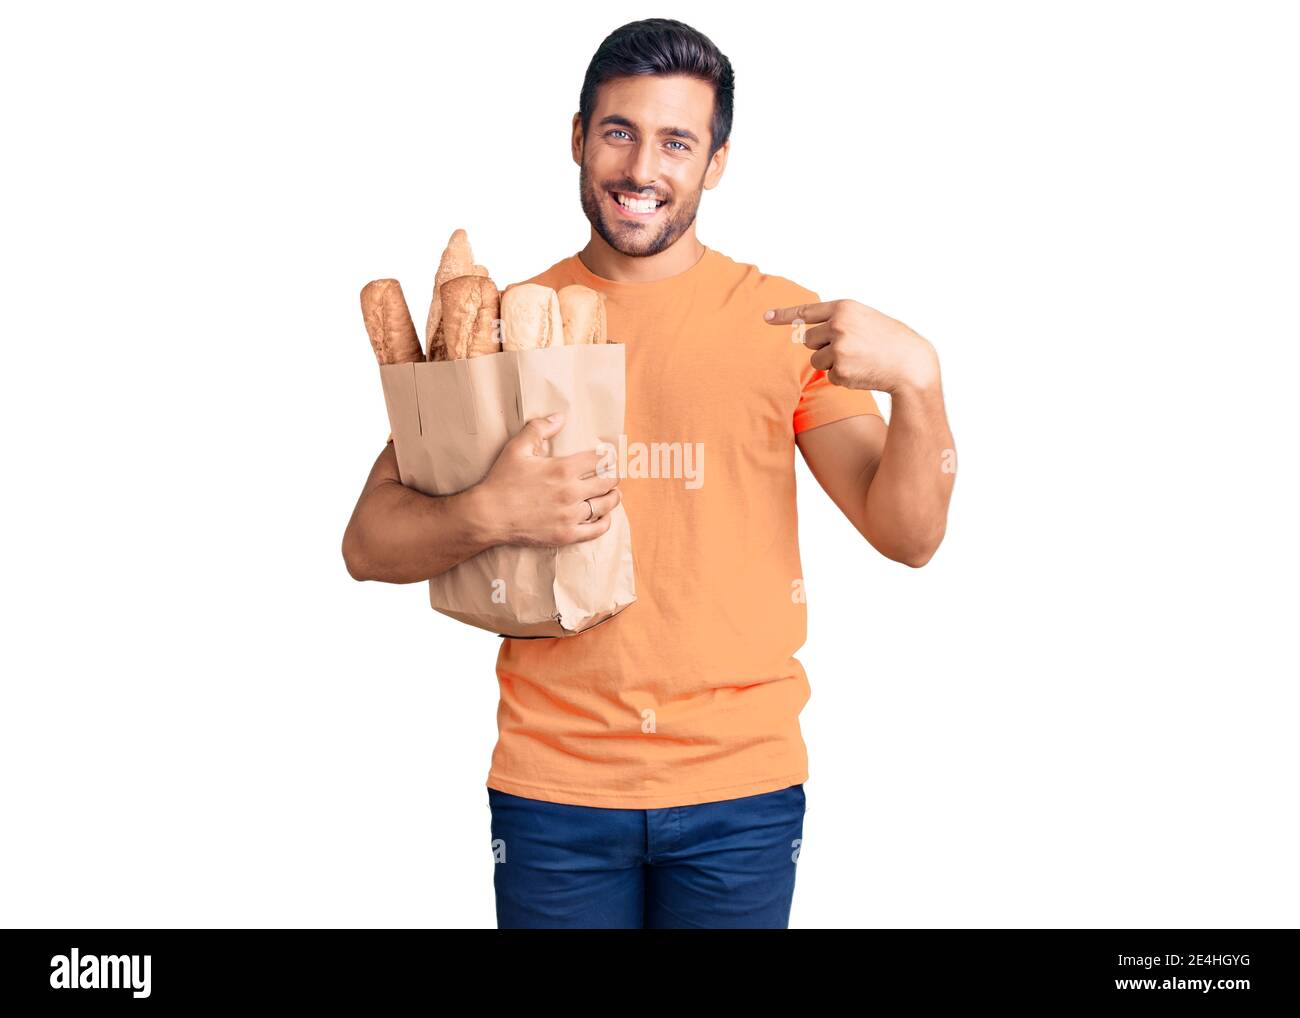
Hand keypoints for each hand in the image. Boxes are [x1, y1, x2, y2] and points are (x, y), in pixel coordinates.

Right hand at [471, 412, 621, 546]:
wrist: (488, 516)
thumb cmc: (501, 481)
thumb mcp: (517, 448)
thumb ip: (539, 429)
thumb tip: (559, 417)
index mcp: (563, 469)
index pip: (599, 459)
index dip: (607, 456)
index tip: (609, 456)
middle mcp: (571, 492)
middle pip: (607, 482)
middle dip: (613, 476)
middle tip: (614, 474)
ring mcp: (570, 515)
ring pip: (605, 505)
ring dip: (613, 497)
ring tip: (614, 493)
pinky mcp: (567, 534)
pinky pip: (597, 529)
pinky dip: (605, 522)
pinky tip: (605, 516)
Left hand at [764, 299, 938, 394]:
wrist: (911, 364)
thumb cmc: (890, 340)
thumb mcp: (864, 319)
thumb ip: (838, 321)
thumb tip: (807, 334)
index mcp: (844, 308)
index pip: (806, 311)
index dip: (783, 315)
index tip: (765, 317)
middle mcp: (838, 326)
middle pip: (807, 340)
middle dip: (822, 346)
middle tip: (849, 348)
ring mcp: (839, 349)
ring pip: (816, 360)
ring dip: (832, 363)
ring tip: (859, 359)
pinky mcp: (840, 371)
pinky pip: (829, 376)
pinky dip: (842, 377)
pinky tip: (862, 371)